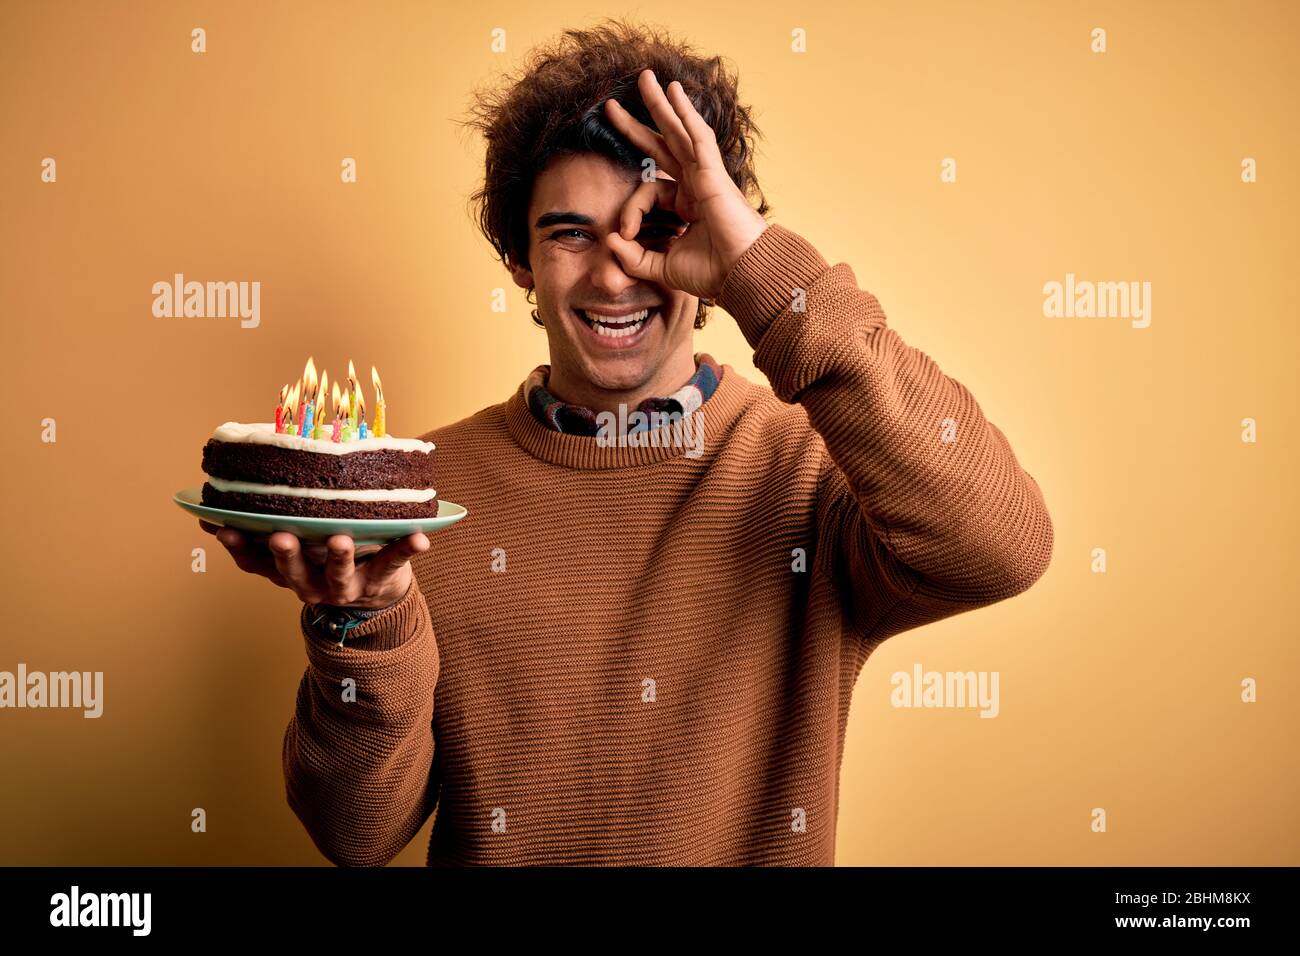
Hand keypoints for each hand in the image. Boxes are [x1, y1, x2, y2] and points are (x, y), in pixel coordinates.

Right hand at [199, 520, 428, 609]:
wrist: (376, 591)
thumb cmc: (331, 551)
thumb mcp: (302, 539)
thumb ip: (277, 515)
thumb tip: (241, 475)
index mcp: (288, 570)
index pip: (254, 562)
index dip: (238, 548)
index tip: (223, 528)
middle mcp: (311, 583)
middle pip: (292, 572)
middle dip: (286, 555)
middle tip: (281, 536)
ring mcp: (345, 586)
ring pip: (338, 575)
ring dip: (339, 557)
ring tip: (341, 540)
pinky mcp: (379, 580)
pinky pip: (393, 563)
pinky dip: (406, 549)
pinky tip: (420, 538)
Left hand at [602, 68, 768, 299]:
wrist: (744, 275)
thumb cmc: (713, 273)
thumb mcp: (662, 267)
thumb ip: (635, 258)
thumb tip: (610, 241)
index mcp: (686, 205)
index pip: (647, 192)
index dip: (630, 210)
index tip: (625, 235)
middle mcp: (695, 185)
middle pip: (662, 144)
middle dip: (639, 123)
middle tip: (612, 106)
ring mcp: (705, 176)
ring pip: (679, 132)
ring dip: (662, 105)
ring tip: (645, 79)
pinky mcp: (714, 173)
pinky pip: (698, 137)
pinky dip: (686, 114)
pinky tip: (674, 92)